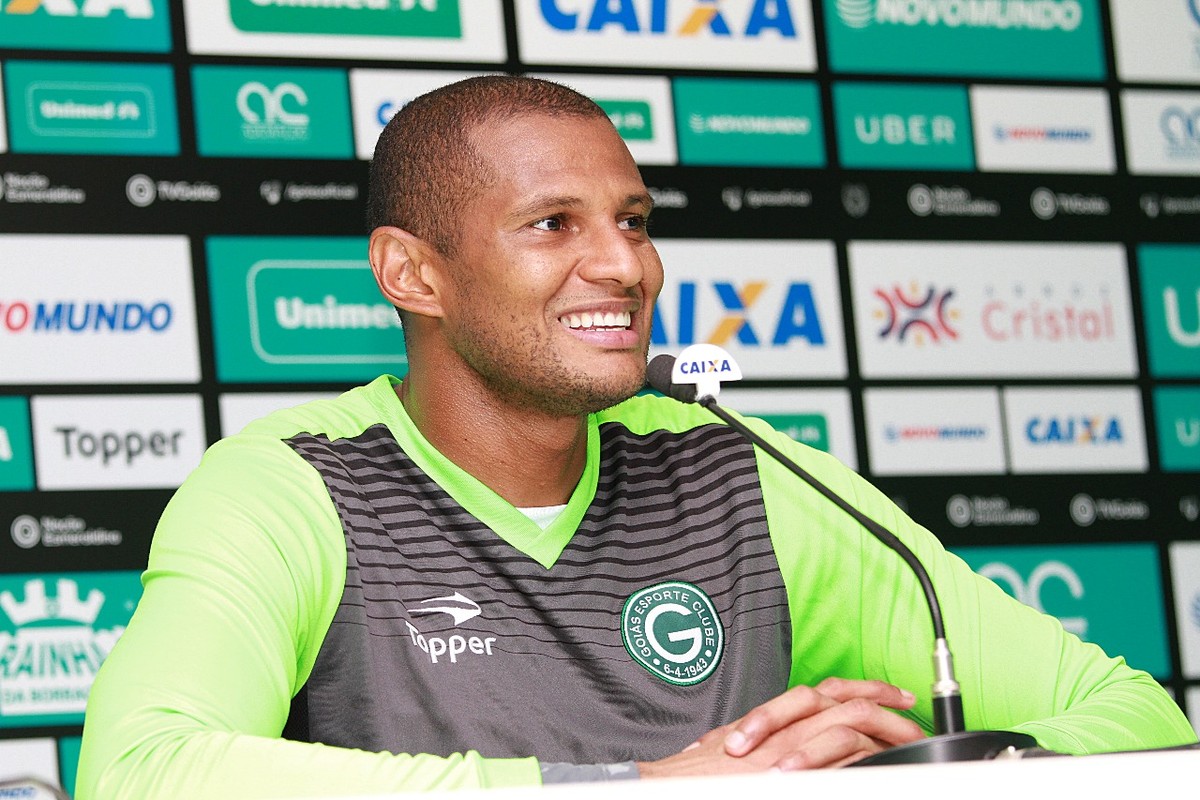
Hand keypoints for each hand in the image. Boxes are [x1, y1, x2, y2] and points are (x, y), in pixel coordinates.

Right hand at [638, 678, 924, 776]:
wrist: (672, 783)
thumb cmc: (692, 774)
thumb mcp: (730, 745)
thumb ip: (758, 737)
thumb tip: (773, 740)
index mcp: (774, 719)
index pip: (825, 691)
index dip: (861, 686)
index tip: (890, 691)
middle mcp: (784, 728)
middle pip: (844, 700)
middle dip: (884, 701)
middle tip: (912, 705)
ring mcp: (789, 750)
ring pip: (847, 722)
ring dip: (884, 729)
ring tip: (911, 735)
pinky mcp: (791, 772)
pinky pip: (837, 758)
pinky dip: (864, 758)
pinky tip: (885, 762)